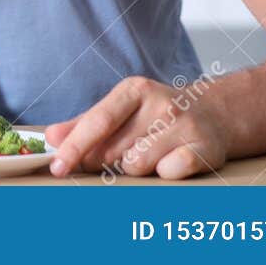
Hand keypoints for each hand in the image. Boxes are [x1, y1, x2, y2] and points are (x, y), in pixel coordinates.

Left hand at [45, 75, 230, 179]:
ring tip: (151, 152)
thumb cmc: (156, 114)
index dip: (74, 146)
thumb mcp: (121, 109)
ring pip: (138, 165)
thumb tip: (51, 137)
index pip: (97, 122)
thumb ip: (83, 124)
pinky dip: (164, 173)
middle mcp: (160, 104)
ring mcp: (184, 126)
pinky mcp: (204, 148)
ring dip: (137, 167)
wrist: (214, 112)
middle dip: (107, 161)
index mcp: (134, 90)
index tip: (57, 167)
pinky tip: (171, 159)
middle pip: (114, 150)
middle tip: (122, 152)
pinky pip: (168, 174)